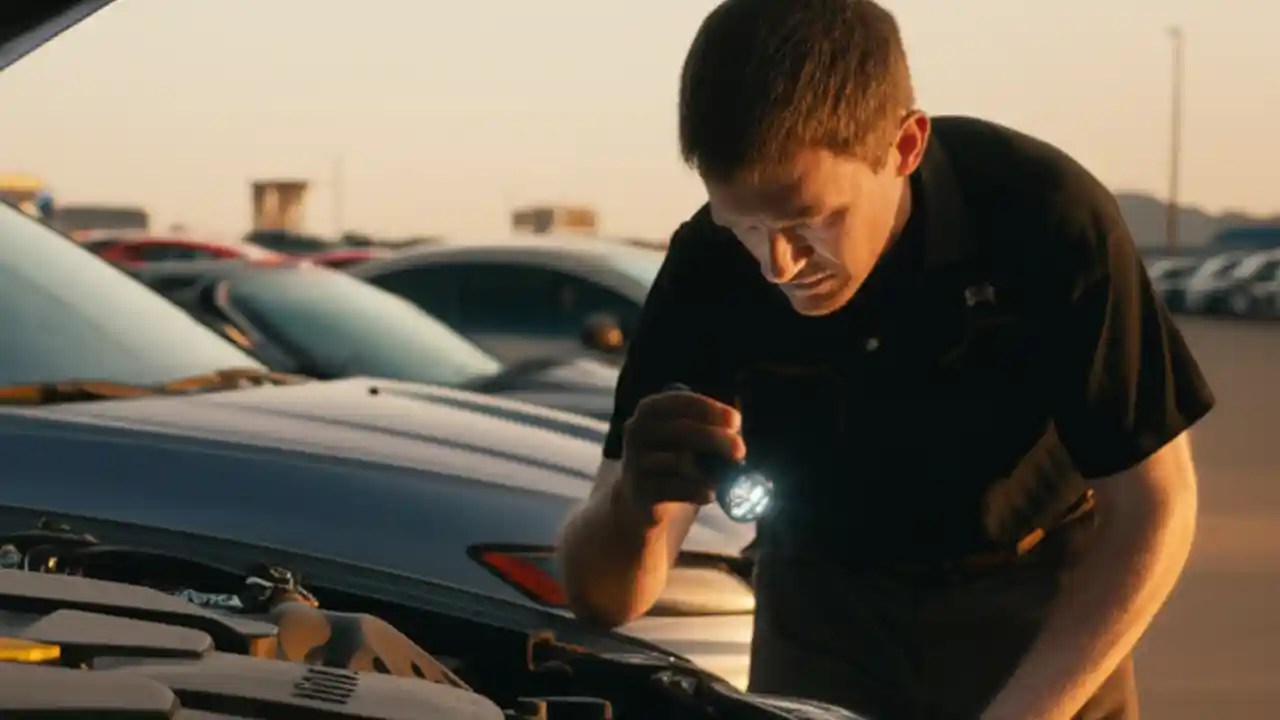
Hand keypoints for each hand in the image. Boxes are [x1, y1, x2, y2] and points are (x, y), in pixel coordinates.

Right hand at [616, 386, 744, 519]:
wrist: (643, 497)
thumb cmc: (676, 457)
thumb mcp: (690, 436)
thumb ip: (710, 428)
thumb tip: (737, 434)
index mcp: (651, 409)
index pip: (679, 401)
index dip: (709, 409)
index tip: (736, 421)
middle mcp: (637, 431)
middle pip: (681, 430)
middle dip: (715, 439)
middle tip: (740, 451)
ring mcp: (634, 461)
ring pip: (679, 463)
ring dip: (707, 471)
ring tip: (721, 478)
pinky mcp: (639, 491)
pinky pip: (675, 489)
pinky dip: (698, 491)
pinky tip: (709, 494)